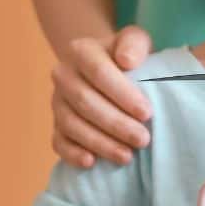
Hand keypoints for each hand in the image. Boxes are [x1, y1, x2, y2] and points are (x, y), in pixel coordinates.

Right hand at [51, 25, 153, 167]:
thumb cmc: (128, 58)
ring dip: (100, 143)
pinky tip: (91, 163)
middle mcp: (63, 75)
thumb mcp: (136, 42)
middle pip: (85, 101)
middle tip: (143, 140)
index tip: (147, 113)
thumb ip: (134, 43)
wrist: (109, 72)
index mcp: (81, 51)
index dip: (122, 94)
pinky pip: (58, 141)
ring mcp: (57, 102)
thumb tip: (127, 60)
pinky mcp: (57, 125)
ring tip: (127, 156)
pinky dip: (72, 153)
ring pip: (72, 124)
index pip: (98, 71)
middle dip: (116, 124)